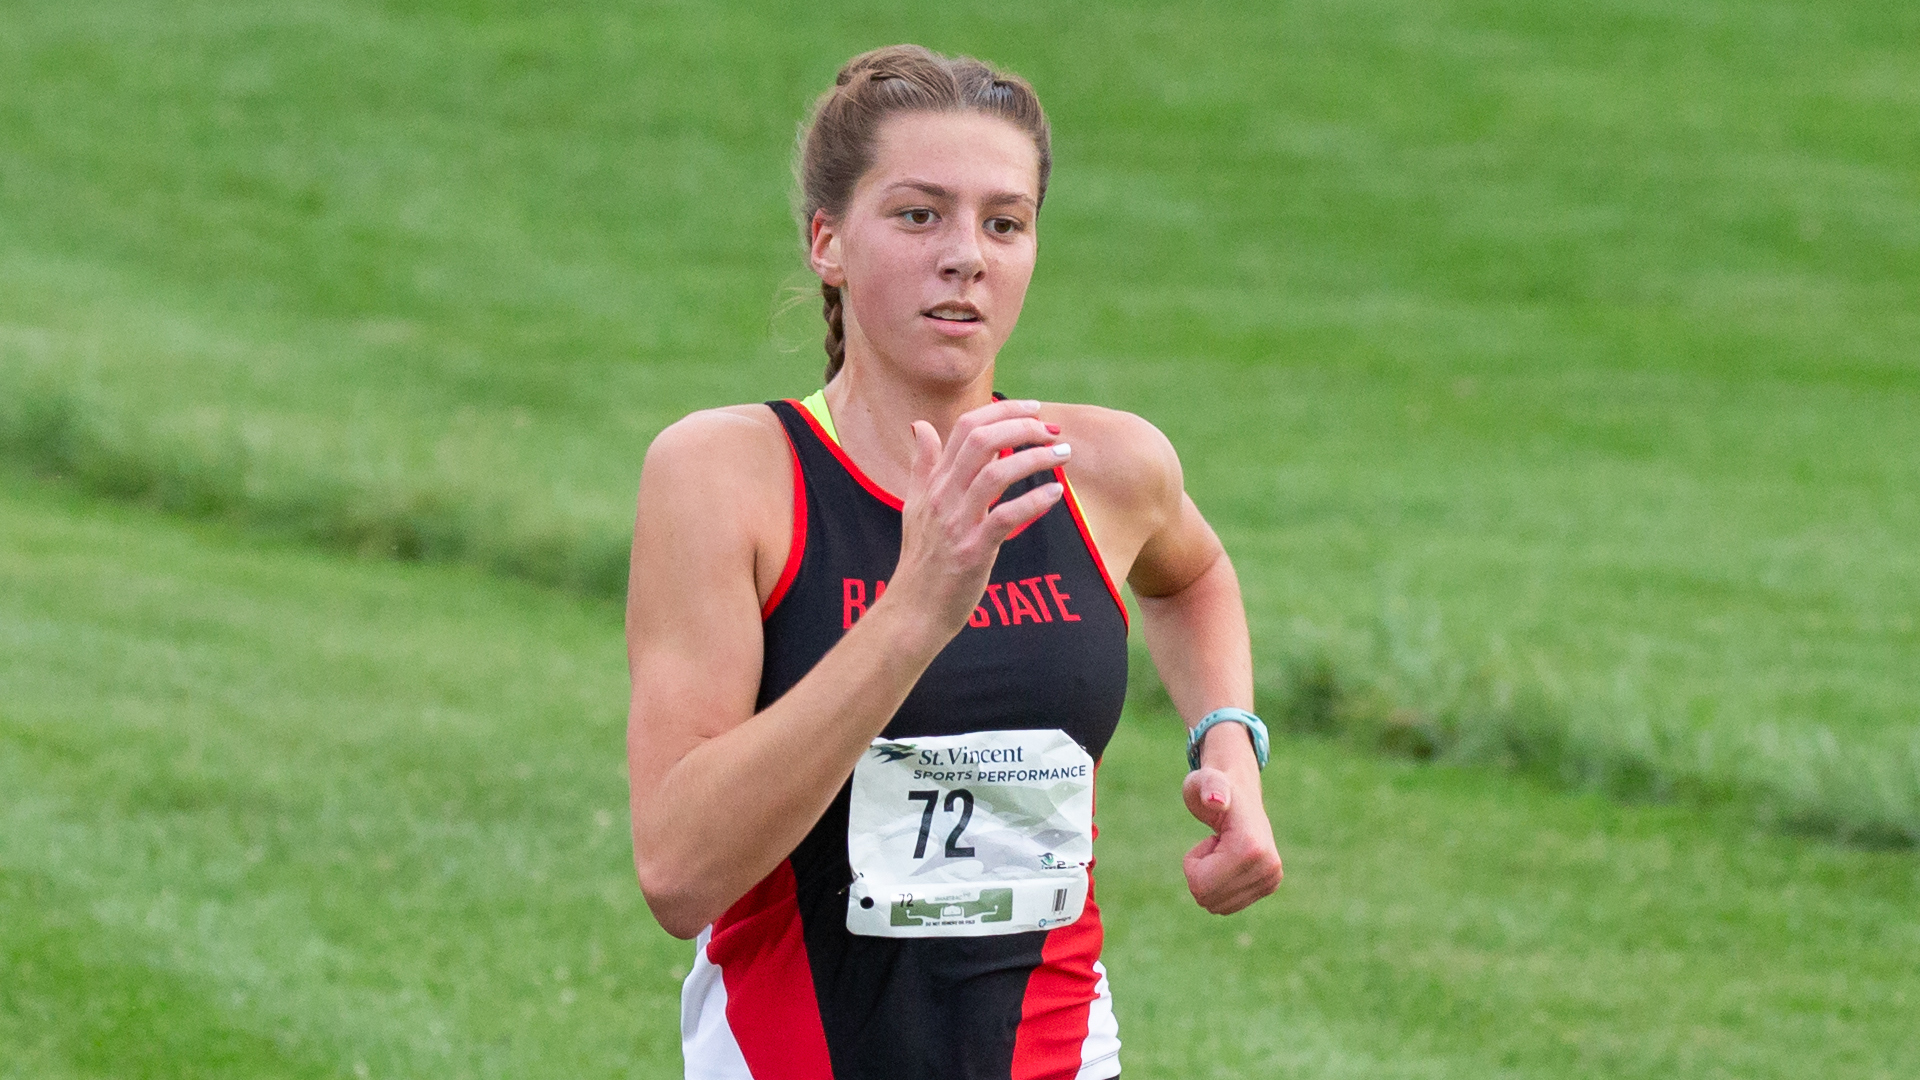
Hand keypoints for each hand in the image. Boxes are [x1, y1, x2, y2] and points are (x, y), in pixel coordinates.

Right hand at [884, 399, 1067, 635]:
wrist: (913, 611)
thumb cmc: (920, 560)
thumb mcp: (914, 506)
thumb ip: (921, 465)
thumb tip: (920, 426)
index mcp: (934, 482)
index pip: (966, 428)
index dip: (1002, 411)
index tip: (1034, 409)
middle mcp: (943, 496)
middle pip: (982, 441)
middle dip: (1022, 427)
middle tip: (1052, 430)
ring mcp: (957, 523)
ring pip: (997, 473)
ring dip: (1036, 458)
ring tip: (1063, 454)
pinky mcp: (972, 552)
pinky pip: (1006, 517)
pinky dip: (1033, 502)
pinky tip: (1055, 495)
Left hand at [1182, 764, 1282, 913]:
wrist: (1241, 792)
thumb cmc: (1214, 786)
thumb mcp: (1203, 782)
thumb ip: (1208, 787)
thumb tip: (1216, 800)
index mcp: (1252, 847)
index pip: (1201, 885)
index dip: (1193, 863)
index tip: (1210, 839)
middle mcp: (1269, 867)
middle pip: (1208, 899)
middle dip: (1200, 873)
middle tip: (1216, 845)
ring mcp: (1272, 878)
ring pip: (1217, 906)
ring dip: (1210, 880)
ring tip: (1223, 851)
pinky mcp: (1271, 885)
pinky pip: (1228, 906)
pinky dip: (1221, 887)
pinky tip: (1230, 861)